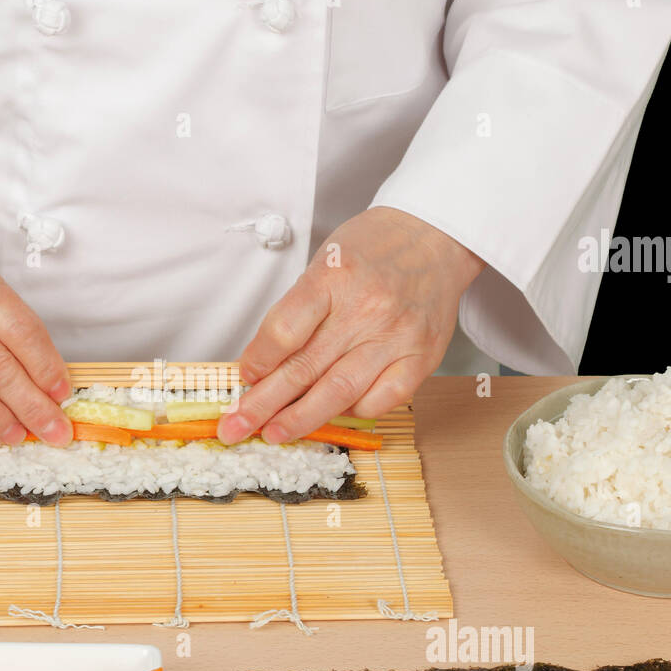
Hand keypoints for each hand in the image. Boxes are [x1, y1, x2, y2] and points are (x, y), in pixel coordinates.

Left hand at [218, 207, 484, 443]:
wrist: (434, 236)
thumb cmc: (373, 249)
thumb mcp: (324, 262)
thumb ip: (297, 311)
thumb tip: (263, 365)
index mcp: (334, 277)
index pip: (284, 330)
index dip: (259, 360)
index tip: (244, 377)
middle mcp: (367, 308)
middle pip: (304, 367)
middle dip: (264, 404)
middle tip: (236, 427)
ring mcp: (397, 336)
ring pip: (339, 392)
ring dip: (301, 419)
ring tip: (274, 434)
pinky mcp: (422, 357)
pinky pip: (382, 400)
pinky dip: (354, 411)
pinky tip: (335, 413)